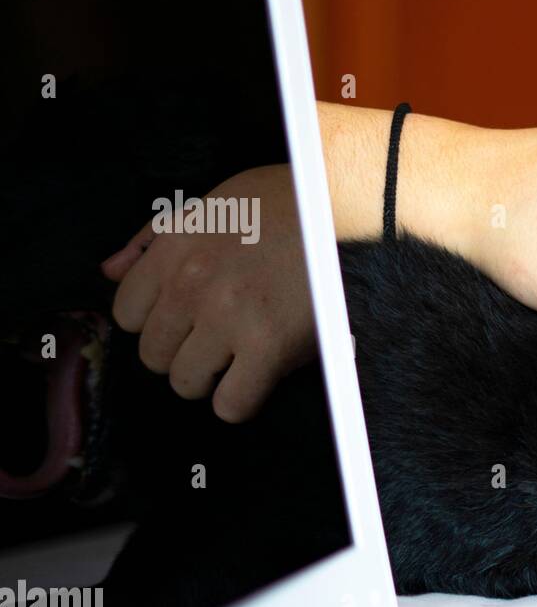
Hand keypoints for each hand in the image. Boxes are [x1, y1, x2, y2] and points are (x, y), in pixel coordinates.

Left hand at [101, 164, 315, 422]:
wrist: (356, 210)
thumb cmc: (293, 204)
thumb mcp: (218, 201)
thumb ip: (157, 235)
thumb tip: (109, 272)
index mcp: (176, 247)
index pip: (126, 313)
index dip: (158, 322)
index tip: (188, 320)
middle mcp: (192, 284)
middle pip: (153, 355)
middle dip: (183, 353)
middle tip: (220, 341)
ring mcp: (228, 317)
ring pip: (187, 384)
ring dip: (213, 379)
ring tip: (243, 359)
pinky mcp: (269, 347)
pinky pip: (232, 404)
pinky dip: (242, 401)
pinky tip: (262, 377)